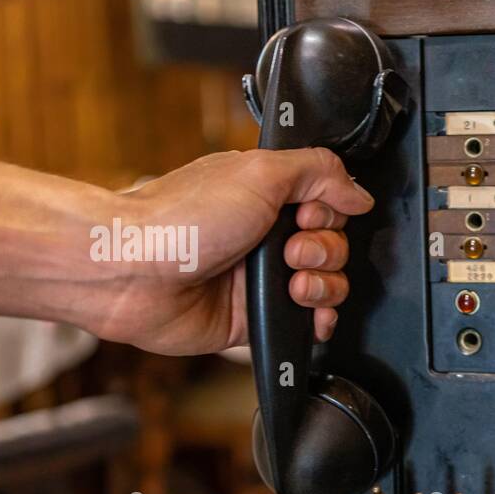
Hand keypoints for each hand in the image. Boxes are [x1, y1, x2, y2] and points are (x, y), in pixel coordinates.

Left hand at [95, 148, 373, 354]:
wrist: (135, 273)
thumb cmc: (181, 220)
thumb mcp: (259, 171)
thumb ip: (318, 172)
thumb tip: (360, 191)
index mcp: (265, 194)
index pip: (328, 203)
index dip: (330, 211)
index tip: (307, 213)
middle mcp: (265, 234)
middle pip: (334, 244)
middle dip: (326, 250)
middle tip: (291, 251)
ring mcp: (261, 278)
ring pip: (327, 284)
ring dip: (324, 285)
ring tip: (293, 284)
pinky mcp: (255, 317)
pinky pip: (307, 322)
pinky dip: (319, 320)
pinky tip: (310, 315)